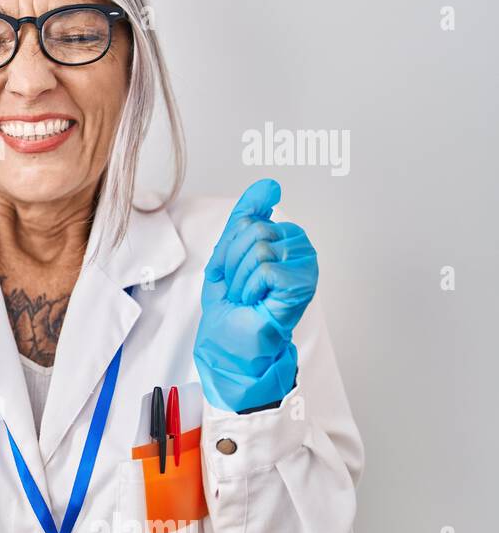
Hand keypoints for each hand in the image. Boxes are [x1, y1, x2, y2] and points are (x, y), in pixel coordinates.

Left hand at [193, 178, 317, 412]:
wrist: (232, 347)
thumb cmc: (232, 308)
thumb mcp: (227, 255)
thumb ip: (247, 216)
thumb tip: (270, 185)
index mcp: (281, 239)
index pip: (248, 220)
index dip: (229, 250)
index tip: (235, 274)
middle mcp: (299, 247)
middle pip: (253, 230)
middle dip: (234, 264)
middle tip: (242, 290)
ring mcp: (305, 265)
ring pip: (259, 246)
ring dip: (241, 279)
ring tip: (250, 298)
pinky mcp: (303, 282)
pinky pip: (265, 268)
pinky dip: (251, 289)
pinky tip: (259, 303)